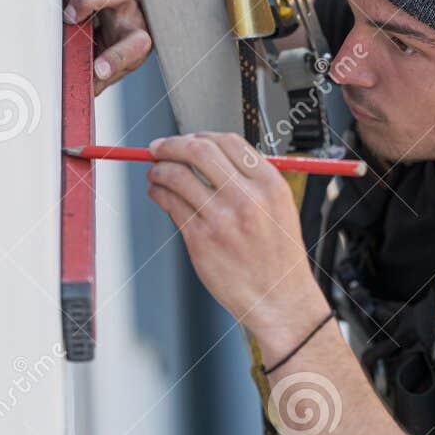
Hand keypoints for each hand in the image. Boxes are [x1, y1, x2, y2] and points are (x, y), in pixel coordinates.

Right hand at [61, 0, 152, 94]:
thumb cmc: (108, 34)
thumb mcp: (103, 59)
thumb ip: (91, 80)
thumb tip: (75, 102)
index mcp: (134, 35)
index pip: (136, 48)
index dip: (117, 59)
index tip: (98, 71)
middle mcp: (132, 3)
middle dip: (87, 0)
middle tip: (68, 16)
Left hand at [146, 132, 325, 339]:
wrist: (279, 298)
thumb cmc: (277, 257)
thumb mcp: (279, 208)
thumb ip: (250, 180)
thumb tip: (208, 155)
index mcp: (270, 185)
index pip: (228, 141)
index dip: (200, 135)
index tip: (186, 139)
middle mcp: (247, 198)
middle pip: (199, 150)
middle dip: (171, 144)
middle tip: (158, 147)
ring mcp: (222, 218)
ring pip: (177, 176)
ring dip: (159, 169)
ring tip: (155, 173)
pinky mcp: (201, 239)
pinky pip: (170, 204)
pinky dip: (158, 192)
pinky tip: (158, 193)